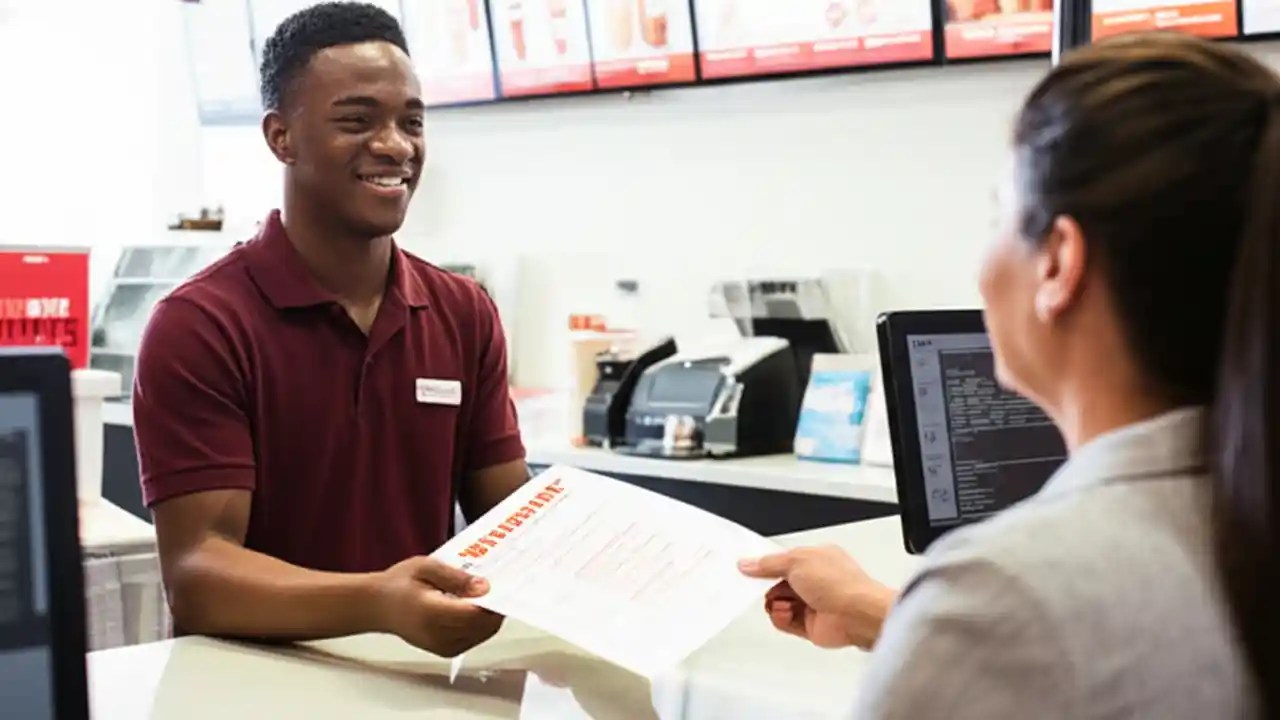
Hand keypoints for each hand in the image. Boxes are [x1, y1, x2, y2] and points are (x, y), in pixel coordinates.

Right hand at [372, 557, 503, 656]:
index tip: (504, 584)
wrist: (378, 606)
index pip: (476, 614)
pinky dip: (480, 625)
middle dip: (495, 608)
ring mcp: (442, 646)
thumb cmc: (399, 583)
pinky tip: (474, 608)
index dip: (495, 601)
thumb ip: (456, 578)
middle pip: (484, 627)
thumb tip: (485, 587)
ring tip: (485, 595)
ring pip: (482, 634)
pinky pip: (473, 639)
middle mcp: (439, 635)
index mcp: (433, 613)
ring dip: (489, 617)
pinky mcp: (444, 650)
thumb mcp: (427, 567)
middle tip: (499, 586)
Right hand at [738, 545, 895, 650]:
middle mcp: (815, 581)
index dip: (766, 564)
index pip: (784, 560)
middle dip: (768, 586)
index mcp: (816, 558)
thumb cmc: (840, 583)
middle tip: (760, 586)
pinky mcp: (810, 625)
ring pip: (779, 604)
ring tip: (782, 602)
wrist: (857, 615)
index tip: (749, 569)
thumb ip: (769, 564)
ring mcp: (813, 603)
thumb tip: (749, 564)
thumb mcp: (796, 561)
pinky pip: (784, 622)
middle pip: (778, 583)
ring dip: (775, 604)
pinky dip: (781, 618)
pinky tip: (786, 613)